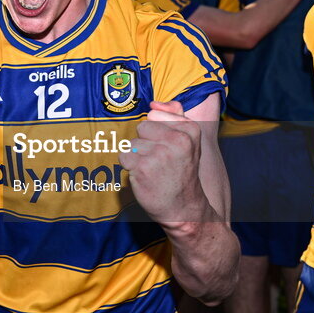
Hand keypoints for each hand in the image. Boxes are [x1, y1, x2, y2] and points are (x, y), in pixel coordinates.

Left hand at [119, 101, 205, 222]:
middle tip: (160, 161)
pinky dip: (130, 168)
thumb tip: (153, 104)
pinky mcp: (142, 168)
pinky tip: (145, 177)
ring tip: (154, 171)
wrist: (184, 208)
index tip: (169, 149)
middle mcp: (177, 140)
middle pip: (142, 128)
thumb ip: (174, 116)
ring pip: (132, 144)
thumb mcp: (188, 141)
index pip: (155, 115)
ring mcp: (159, 154)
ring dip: (138, 157)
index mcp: (189, 129)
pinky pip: (124, 157)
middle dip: (146, 143)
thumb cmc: (182, 173)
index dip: (157, 133)